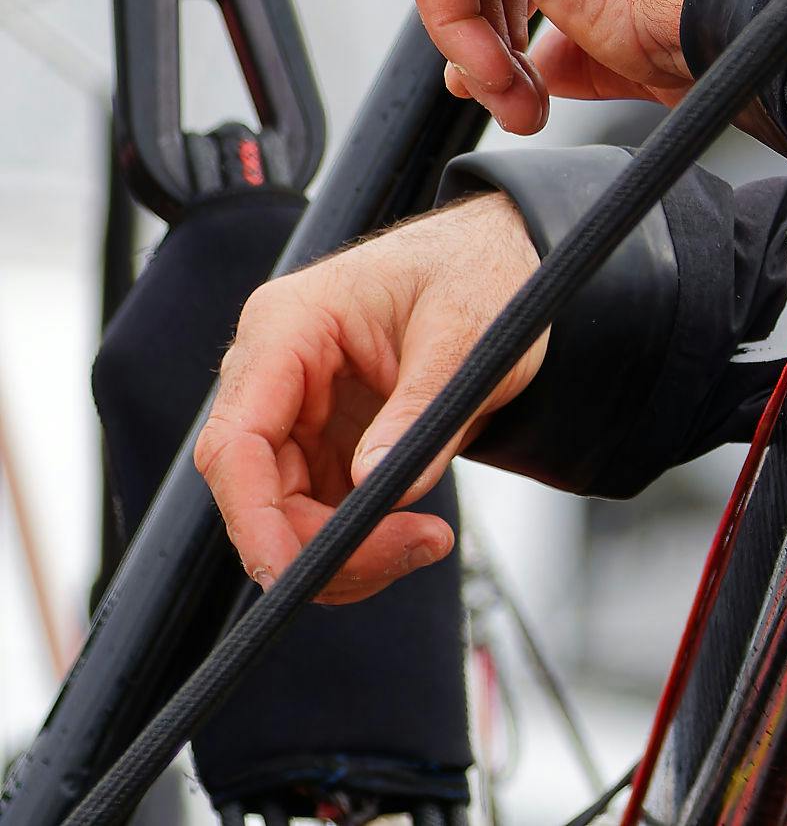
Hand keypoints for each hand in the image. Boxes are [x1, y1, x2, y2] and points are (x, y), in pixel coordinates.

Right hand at [193, 195, 544, 602]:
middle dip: (322, 543)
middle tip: (416, 547)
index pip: (237, 442)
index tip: (296, 574)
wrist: (509, 254)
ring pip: (283, 510)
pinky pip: (318, 506)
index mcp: (287, 324)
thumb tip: (375, 486)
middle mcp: (275, 368)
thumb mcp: (470, 335)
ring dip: (344, 547)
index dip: (255, 519)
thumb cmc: (485, 270)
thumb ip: (422, 411)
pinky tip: (412, 532)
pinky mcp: (326, 435)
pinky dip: (357, 535)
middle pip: (257, 490)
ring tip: (428, 540)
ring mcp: (297, 405)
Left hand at [407, 0, 724, 134]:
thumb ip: (569, 41)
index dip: (526, 16)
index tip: (534, 79)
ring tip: (515, 96)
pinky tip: (495, 66)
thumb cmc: (705, 16)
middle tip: (522, 99)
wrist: (724, 0)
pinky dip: (451, 22)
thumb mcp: (627, 32)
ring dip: (481, 40)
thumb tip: (525, 69)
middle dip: (501, 36)